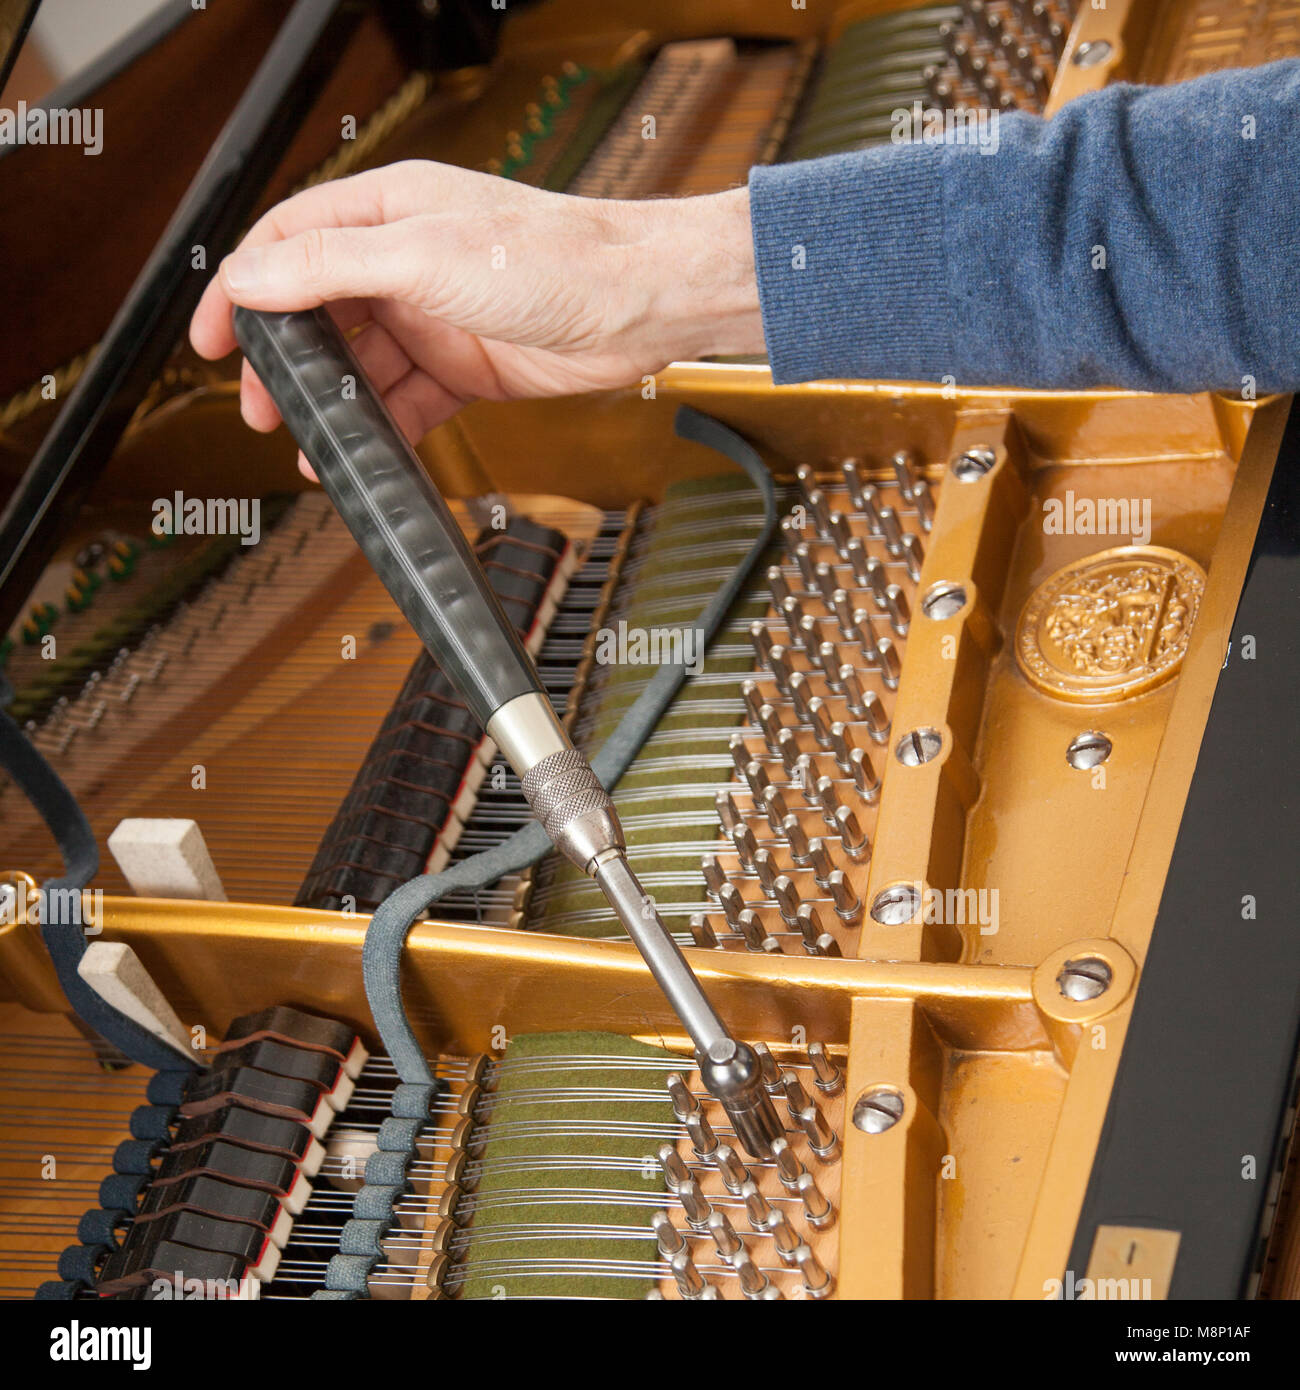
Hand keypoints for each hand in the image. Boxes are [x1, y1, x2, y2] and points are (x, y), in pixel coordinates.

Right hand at [190, 161, 763, 472]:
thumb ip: (331, 269)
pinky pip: (406, 400)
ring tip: (312, 441)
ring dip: (333, 404)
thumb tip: (251, 279)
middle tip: (260, 407)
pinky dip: (382, 427)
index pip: (287, 245)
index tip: (208, 339)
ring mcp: (435, 317)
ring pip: (361, 364)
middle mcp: (407, 263)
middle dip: (284, 362)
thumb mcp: (425, 257)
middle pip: (317, 312)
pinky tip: (365, 452)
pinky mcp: (466, 366)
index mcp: (387, 214)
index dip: (240, 290)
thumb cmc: (557, 259)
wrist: (639, 307)